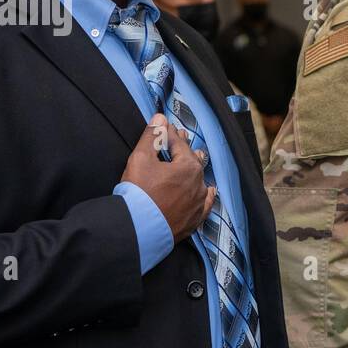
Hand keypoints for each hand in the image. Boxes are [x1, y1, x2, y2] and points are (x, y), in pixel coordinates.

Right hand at [121, 113, 213, 243]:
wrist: (138, 229)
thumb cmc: (138, 193)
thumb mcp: (141, 158)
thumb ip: (152, 136)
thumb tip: (160, 118)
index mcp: (188, 167)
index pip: (179, 143)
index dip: (170, 132)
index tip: (164, 126)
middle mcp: (199, 184)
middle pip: (193, 160)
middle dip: (185, 148)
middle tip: (181, 138)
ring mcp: (198, 203)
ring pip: (201, 181)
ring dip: (196, 170)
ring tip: (196, 160)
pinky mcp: (194, 220)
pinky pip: (205, 204)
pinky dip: (206, 195)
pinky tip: (209, 191)